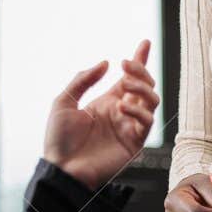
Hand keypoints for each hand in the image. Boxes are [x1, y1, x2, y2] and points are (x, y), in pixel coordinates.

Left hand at [44, 39, 159, 190]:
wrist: (61, 168)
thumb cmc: (59, 139)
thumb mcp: (64, 101)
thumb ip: (83, 80)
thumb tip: (105, 63)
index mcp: (108, 101)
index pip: (129, 78)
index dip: (140, 60)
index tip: (145, 42)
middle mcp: (122, 112)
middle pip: (145, 86)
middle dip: (140, 70)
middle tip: (126, 64)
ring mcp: (129, 127)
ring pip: (152, 101)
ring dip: (142, 88)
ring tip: (125, 85)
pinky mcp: (134, 143)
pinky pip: (147, 122)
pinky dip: (139, 112)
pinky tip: (122, 107)